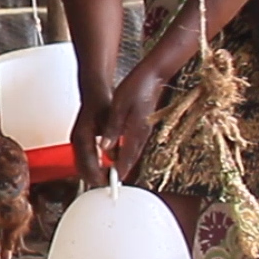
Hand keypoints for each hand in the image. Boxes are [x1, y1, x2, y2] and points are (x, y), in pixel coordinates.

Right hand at [71, 89, 112, 185]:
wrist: (93, 92)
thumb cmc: (101, 103)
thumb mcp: (110, 119)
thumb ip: (111, 137)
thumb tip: (113, 156)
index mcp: (82, 137)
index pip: (87, 163)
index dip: (97, 175)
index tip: (108, 183)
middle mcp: (77, 141)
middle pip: (81, 168)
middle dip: (94, 179)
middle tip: (110, 185)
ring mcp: (77, 142)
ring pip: (82, 166)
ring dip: (94, 174)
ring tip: (108, 180)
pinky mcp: (81, 142)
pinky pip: (84, 160)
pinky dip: (93, 168)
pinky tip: (104, 169)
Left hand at [105, 61, 171, 179]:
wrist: (154, 75)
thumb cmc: (137, 86)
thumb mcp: (119, 106)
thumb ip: (113, 128)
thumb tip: (105, 148)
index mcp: (135, 130)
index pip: (126, 156)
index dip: (118, 171)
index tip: (111, 183)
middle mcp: (142, 133)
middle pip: (131, 158)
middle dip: (122, 172)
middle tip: (111, 183)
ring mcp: (145, 129)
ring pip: (133, 152)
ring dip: (125, 164)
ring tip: (115, 174)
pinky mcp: (144, 124)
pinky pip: (135, 144)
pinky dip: (128, 153)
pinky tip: (122, 154)